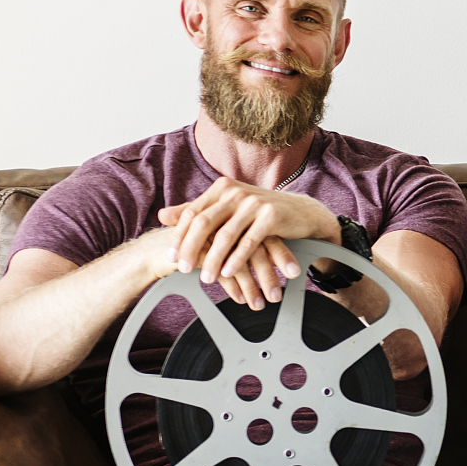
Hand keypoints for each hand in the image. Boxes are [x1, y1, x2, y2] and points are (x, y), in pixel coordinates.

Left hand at [159, 178, 338, 309]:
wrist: (303, 212)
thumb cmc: (263, 213)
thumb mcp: (229, 209)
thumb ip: (198, 211)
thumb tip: (163, 216)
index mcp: (222, 188)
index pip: (192, 212)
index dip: (180, 236)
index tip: (172, 256)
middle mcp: (235, 192)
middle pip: (204, 223)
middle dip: (191, 249)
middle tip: (183, 269)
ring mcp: (253, 203)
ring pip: (226, 235)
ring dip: (214, 259)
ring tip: (207, 278)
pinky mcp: (271, 216)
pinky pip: (249, 241)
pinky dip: (237, 259)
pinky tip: (229, 273)